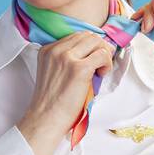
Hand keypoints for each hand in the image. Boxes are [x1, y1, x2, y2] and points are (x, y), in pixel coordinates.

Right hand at [17, 31, 113, 154]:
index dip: (90, 46)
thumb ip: (66, 60)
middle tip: (102, 62)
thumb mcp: (53, 72)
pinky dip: (106, 63)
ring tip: (100, 70)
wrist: (46, 118)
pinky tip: (101, 74)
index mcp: (48, 50)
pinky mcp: (79, 69)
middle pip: (88, 36)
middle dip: (100, 47)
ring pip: (96, 42)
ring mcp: (67, 58)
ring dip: (104, 54)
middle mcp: (56, 50)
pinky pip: (102, 55)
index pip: (76, 36)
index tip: (94, 57)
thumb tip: (92, 53)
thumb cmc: (52, 102)